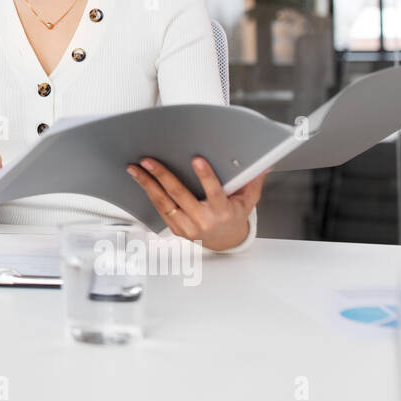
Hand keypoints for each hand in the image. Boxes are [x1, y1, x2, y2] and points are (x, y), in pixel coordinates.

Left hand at [126, 156, 266, 251]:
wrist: (225, 241)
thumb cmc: (235, 216)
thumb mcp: (248, 200)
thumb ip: (253, 181)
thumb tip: (264, 163)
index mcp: (223, 211)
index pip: (214, 193)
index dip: (206, 176)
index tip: (196, 159)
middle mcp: (203, 220)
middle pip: (180, 195)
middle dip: (162, 176)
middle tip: (149, 161)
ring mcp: (187, 226)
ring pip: (164, 203)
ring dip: (147, 184)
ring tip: (136, 169)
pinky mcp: (176, 229)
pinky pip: (160, 210)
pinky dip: (150, 194)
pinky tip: (142, 181)